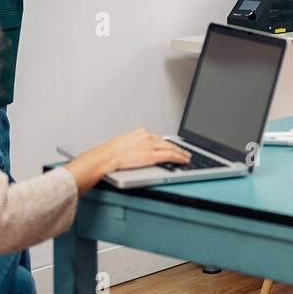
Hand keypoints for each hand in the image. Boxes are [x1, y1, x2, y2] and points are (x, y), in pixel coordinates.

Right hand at [65, 129, 189, 193]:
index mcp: (140, 133)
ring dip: (181, 152)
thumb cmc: (109, 155)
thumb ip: (134, 147)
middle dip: (178, 147)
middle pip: (167, 142)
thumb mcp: (124, 146)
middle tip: (185, 152)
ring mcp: (150, 145)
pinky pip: (170, 155)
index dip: (168, 143)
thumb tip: (138, 153)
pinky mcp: (152, 155)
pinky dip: (180, 157)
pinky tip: (184, 160)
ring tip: (187, 157)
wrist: (104, 158)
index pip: (159, 138)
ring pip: (172, 147)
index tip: (173, 146)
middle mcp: (147, 136)